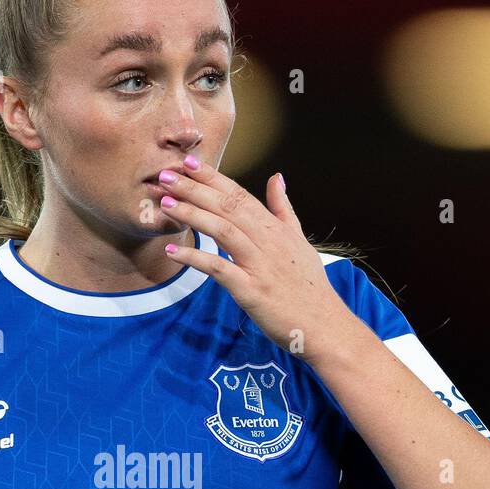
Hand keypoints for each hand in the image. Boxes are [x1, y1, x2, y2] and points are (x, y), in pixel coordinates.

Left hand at [158, 159, 349, 363]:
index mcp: (276, 228)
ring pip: (223, 230)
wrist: (324, 325)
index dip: (213, 178)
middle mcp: (268, 241)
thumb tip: (277, 178)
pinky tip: (172, 252)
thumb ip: (284, 209)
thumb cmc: (310, 287)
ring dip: (192, 215)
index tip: (189, 163)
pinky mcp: (252, 290)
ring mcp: (260, 265)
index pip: (240, 195)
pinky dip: (195, 258)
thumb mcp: (299, 241)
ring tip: (165, 204)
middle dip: (195, 189)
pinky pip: (219, 269)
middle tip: (166, 175)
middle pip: (228, 207)